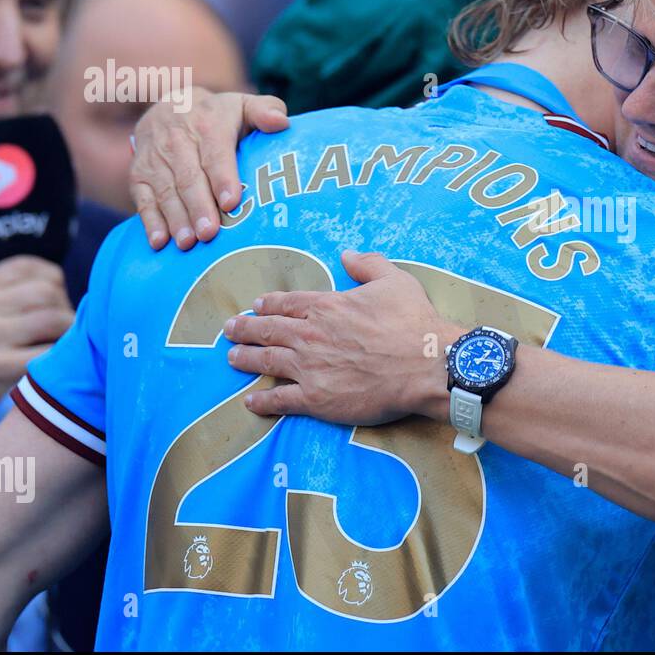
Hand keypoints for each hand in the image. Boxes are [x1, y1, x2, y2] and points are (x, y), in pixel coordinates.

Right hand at [0, 256, 73, 442]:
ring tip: (60, 353)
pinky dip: (60, 361)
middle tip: (61, 336)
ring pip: (54, 318)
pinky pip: (48, 354)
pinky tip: (51, 372)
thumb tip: (52, 295)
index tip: (55, 306)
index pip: (28, 266)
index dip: (54, 284)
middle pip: (47, 291)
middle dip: (65, 311)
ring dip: (68, 336)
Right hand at [128, 88, 288, 250]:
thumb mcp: (242, 105)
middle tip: (209, 233)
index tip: (231, 202)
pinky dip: (150, 221)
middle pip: (188, 177)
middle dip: (199, 206)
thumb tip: (281, 123)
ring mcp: (155, 158)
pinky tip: (159, 242)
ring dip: (176, 218)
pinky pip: (143, 198)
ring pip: (165, 190)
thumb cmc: (218, 115)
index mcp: (208, 123)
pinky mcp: (138, 173)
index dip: (223, 178)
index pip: (215, 153)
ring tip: (188, 243)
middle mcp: (177, 139)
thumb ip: (265, 111)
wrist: (170, 106)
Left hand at [222, 251, 463, 423]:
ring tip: (231, 357)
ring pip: (266, 361)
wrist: (425, 365)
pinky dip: (263, 400)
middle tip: (229, 329)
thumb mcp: (394, 280)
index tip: (255, 306)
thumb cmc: (413, 322)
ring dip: (246, 358)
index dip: (268, 304)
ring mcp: (309, 368)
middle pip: (268, 330)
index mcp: (327, 307)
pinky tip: (251, 401)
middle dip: (246, 329)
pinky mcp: (316, 399)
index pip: (287, 303)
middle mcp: (310, 335)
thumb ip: (368, 264)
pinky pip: (281, 399)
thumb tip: (348, 253)